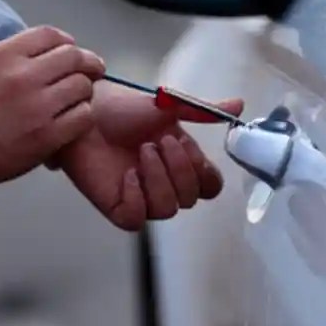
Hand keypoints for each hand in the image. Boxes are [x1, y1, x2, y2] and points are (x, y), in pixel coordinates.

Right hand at [0, 27, 105, 192]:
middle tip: (92, 73)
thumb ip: (12, 57)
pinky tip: (74, 120)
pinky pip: (83, 117)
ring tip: (77, 100)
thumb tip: (44, 54)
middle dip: (87, 64)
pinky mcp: (47, 136)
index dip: (67, 42)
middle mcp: (23, 75)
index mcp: (4, 55)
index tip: (71, 52)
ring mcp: (38, 106)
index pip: (51, 35)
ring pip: (82, 87)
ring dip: (84, 92)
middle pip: (74, 57)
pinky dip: (83, 116)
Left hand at [58, 82, 244, 230]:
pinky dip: (137, 197)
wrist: (86, 111)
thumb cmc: (123, 109)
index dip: (204, 173)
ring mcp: (141, 197)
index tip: (186, 146)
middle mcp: (164, 182)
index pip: (209, 186)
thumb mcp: (167, 106)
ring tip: (142, 151)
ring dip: (160, 178)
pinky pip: (136, 219)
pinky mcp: (117, 207)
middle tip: (159, 141)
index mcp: (180, 162)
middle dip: (180, 168)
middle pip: (192, 198)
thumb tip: (239, 106)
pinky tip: (128, 175)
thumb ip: (202, 111)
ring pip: (167, 209)